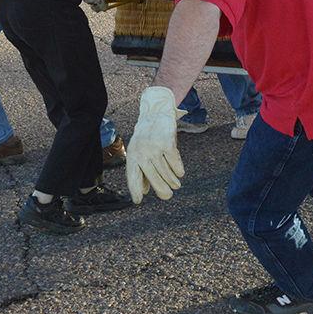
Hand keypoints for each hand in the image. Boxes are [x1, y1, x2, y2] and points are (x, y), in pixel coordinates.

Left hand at [125, 86, 183, 203]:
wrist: (155, 112)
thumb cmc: (146, 136)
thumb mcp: (139, 151)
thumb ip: (140, 170)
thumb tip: (144, 191)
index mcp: (133, 155)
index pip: (132, 176)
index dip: (134, 189)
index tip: (138, 201)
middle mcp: (142, 152)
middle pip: (153, 177)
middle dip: (161, 189)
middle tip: (167, 196)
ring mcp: (155, 147)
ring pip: (165, 171)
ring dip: (172, 181)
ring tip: (176, 185)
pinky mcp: (167, 143)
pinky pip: (174, 162)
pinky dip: (178, 169)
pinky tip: (180, 173)